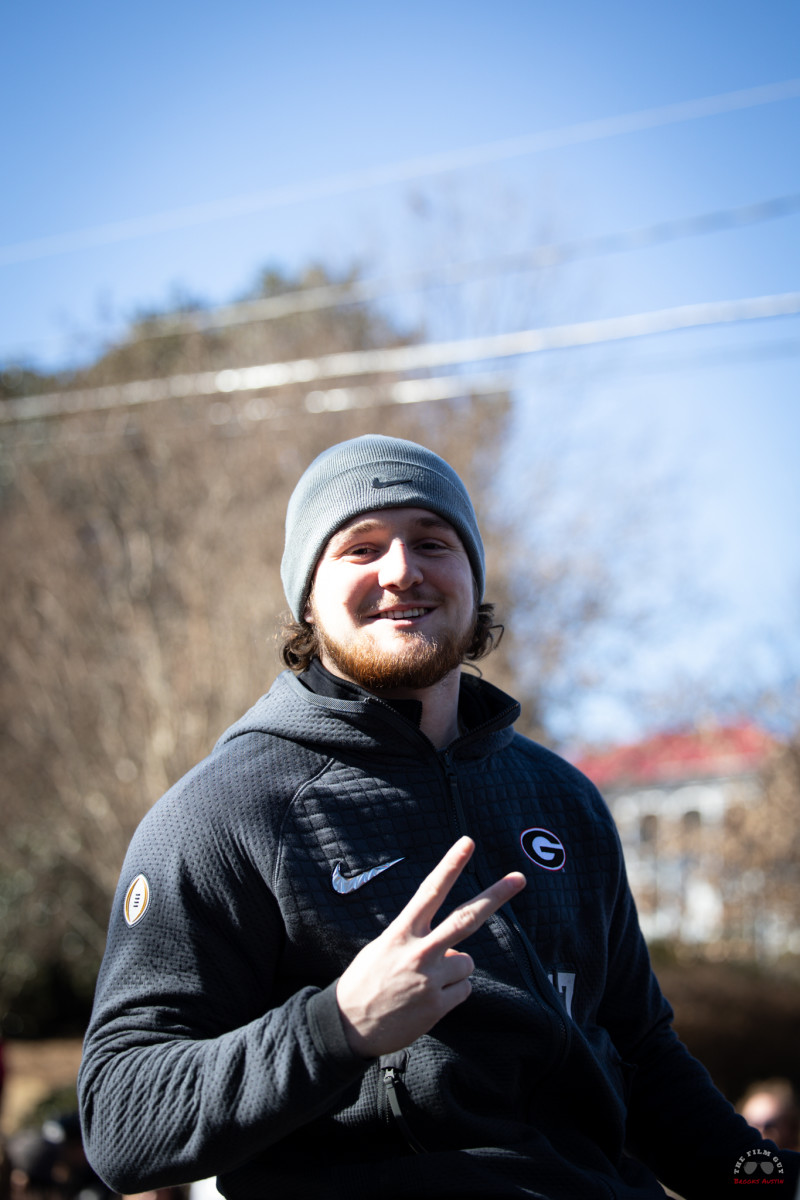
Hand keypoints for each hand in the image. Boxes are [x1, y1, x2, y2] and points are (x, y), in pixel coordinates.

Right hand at [335, 836, 525, 1057]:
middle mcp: (418, 952)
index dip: (450, 865)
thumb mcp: (383, 948)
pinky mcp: (437, 1006)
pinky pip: (463, 990)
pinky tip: (427, 1001)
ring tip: (424, 982)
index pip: (430, 892)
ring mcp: (429, 979)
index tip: (468, 843)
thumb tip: (452, 947)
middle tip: (520, 878)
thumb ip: (417, 941)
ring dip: (453, 971)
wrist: (348, 1027)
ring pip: (466, 963)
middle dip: (495, 896)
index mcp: (401, 932)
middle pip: (465, 919)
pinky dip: (451, 993)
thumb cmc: (366, 981)